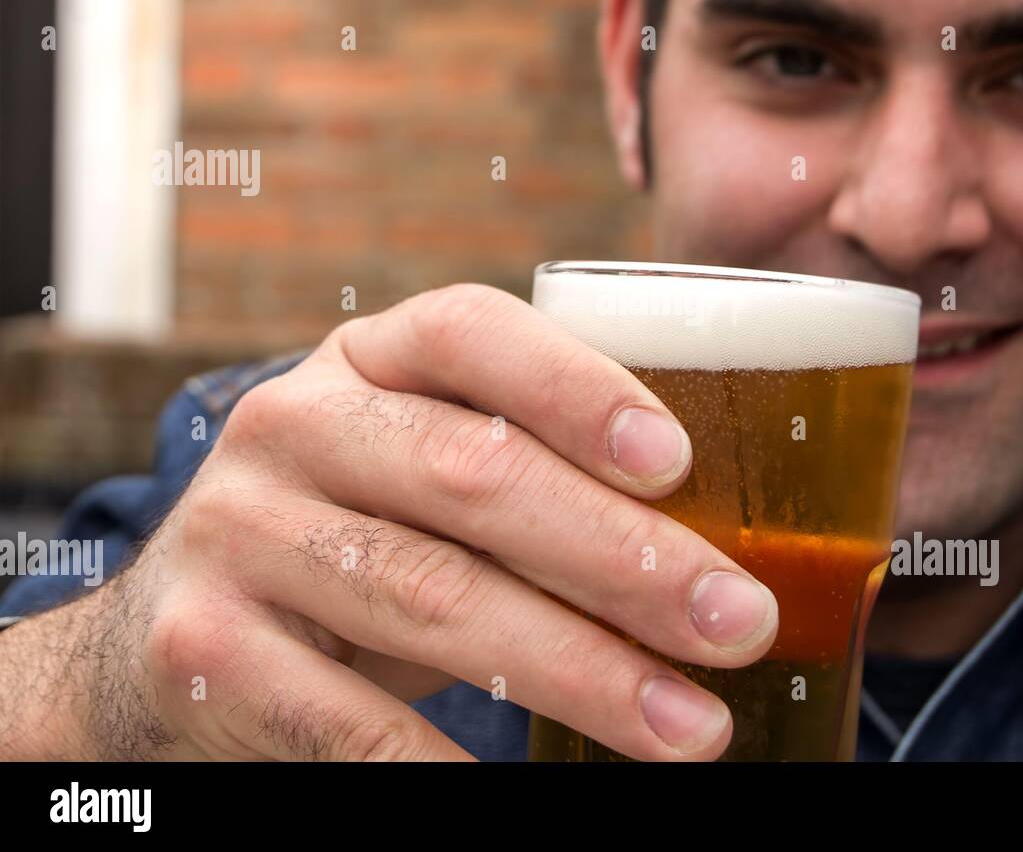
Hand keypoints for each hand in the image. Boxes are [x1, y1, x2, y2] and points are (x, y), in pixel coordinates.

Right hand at [2, 285, 778, 760]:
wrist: (187, 625)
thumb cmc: (369, 529)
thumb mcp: (430, 469)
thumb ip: (536, 471)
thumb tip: (721, 551)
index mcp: (367, 358)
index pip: (470, 333)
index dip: (576, 388)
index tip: (678, 462)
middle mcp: (293, 423)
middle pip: (472, 475)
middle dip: (622, 558)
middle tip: (737, 622)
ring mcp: (240, 530)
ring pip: (433, 597)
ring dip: (580, 672)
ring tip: (690, 729)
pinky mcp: (203, 645)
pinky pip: (350, 720)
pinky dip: (453, 761)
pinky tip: (538, 786)